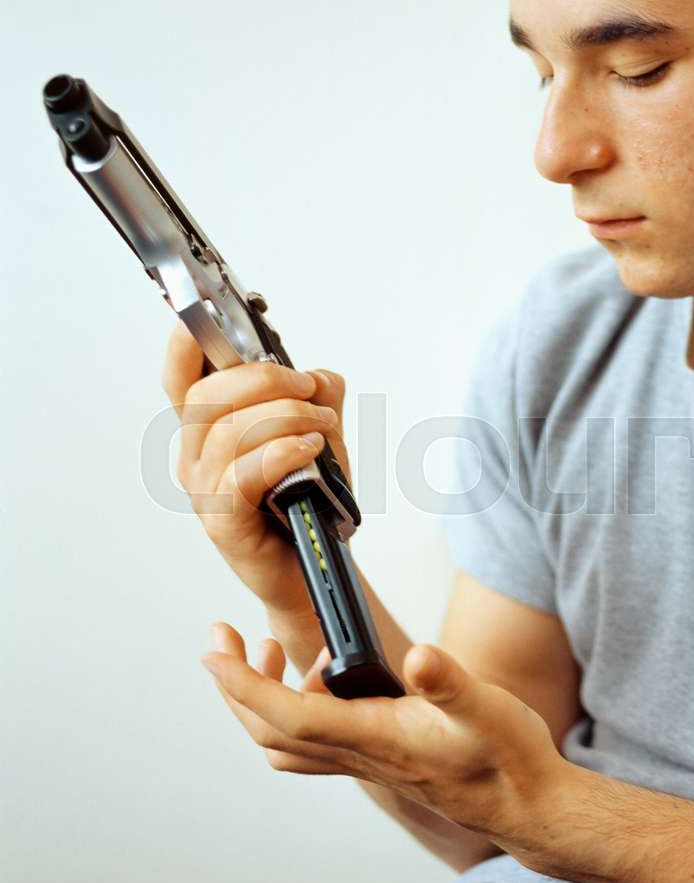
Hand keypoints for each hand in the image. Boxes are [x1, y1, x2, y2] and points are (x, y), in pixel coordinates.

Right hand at [161, 321, 349, 624]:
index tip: (207, 314)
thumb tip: (321, 375)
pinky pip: (244, 474)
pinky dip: (282, 452)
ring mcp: (204, 491)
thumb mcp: (320, 436)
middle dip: (264, 379)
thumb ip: (318, 398)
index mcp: (208, 430)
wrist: (314, 568)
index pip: (182, 379)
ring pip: (231, 432)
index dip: (188, 344)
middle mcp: (195, 458)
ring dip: (285, 417)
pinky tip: (309, 449)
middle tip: (308, 388)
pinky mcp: (224, 522)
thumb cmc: (308, 502)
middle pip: (209, 396)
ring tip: (321, 427)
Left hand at [200, 622, 569, 856]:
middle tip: (223, 638)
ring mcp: (365, 761)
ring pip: (285, 741)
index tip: (214, 651)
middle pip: (270, 731)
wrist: (525, 806)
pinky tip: (328, 676)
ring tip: (269, 649)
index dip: (245, 684)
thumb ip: (450, 683)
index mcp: (375, 738)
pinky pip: (312, 741)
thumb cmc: (508, 760)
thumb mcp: (487, 709)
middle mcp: (360, 755)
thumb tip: (418, 657)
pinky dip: (295, 708)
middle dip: (235, 686)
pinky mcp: (377, 758)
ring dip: (260, 699)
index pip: (288, 715)